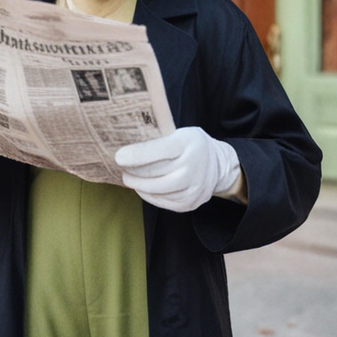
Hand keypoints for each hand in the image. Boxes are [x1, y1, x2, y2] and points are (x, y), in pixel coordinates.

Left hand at [115, 127, 241, 212]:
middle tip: (121, 168)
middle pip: (153, 173)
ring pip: (155, 190)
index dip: (135, 155)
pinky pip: (161, 201)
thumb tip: (127, 147)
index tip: (118, 157)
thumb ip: (159, 139)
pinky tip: (142, 188)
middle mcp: (192, 167)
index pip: (157, 150)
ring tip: (128, 178)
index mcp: (187, 144)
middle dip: (132, 171)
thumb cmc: (191, 146)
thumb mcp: (180, 133)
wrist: (218, 165)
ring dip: (137, 185)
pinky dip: (147, 195)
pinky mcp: (189, 203)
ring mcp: (192, 187)